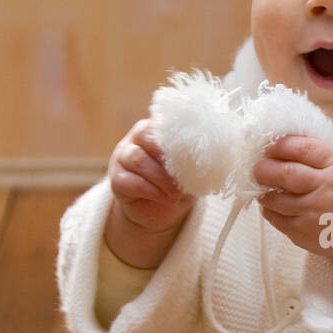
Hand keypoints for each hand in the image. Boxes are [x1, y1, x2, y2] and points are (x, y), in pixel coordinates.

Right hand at [108, 118, 196, 234]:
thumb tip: (214, 159)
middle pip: (146, 135)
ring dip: (160, 177)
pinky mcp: (118, 180)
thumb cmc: (180, 185)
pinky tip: (166, 198)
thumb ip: (197, 162)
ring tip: (177, 192)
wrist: (162, 212)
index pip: (164, 121)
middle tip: (185, 176)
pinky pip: (130, 181)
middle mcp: (138, 139)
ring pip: (137, 158)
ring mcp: (124, 158)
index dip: (178, 133)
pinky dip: (151, 191)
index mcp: (159, 130)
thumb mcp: (192, 172)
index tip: (194, 149)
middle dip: (168, 157)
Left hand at [252, 134, 332, 265]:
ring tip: (266, 186)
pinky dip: (269, 209)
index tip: (270, 146)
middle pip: (286, 174)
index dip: (280, 145)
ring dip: (264, 190)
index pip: (303, 149)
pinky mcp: (303, 233)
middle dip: (264, 168)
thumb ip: (313, 152)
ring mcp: (314, 214)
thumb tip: (277, 142)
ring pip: (275, 199)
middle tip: (258, 167)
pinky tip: (275, 204)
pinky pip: (275, 218)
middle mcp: (326, 190)